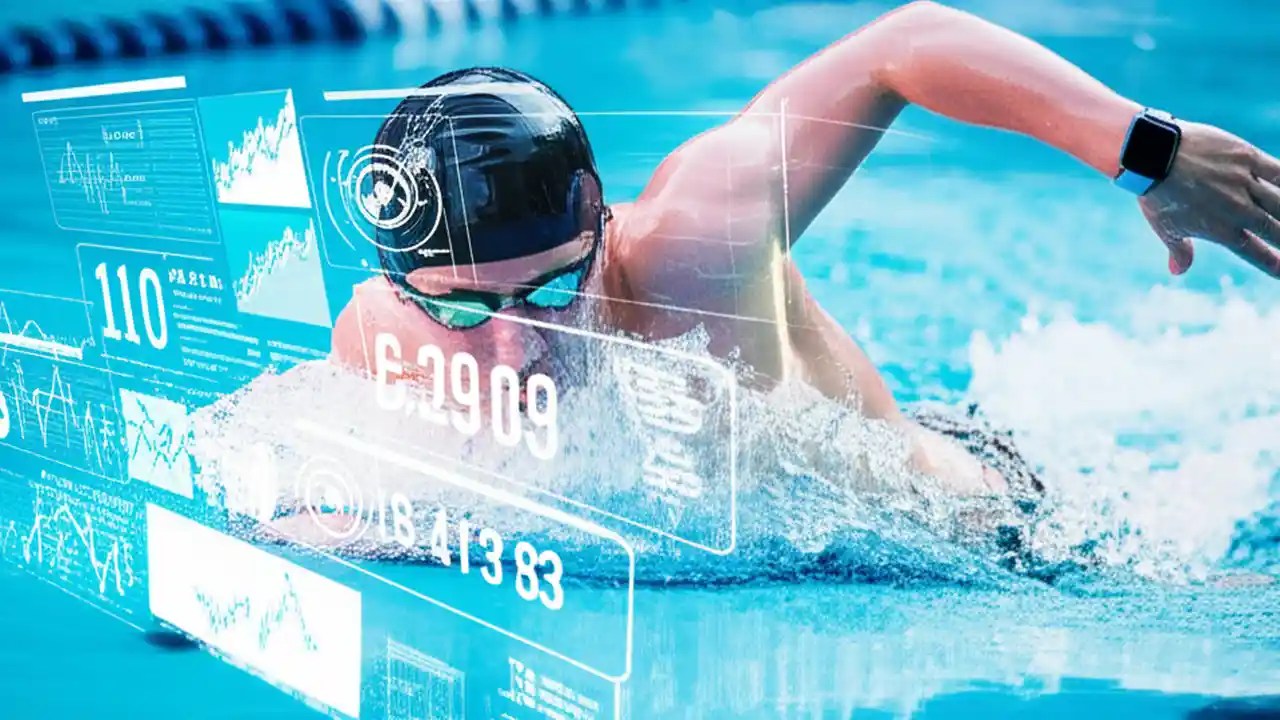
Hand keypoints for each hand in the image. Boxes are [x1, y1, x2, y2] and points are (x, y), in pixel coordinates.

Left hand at [1137, 121, 1279, 277]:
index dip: (1271, 264)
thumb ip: (1179, 250)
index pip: (1254, 252)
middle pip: (1274, 230)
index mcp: (1221, 230)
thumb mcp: (1165, 227)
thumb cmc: (1157, 193)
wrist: (1153, 156)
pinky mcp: (1247, 157)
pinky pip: (1278, 171)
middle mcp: (1238, 210)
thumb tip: (1177, 272)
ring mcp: (1244, 183)